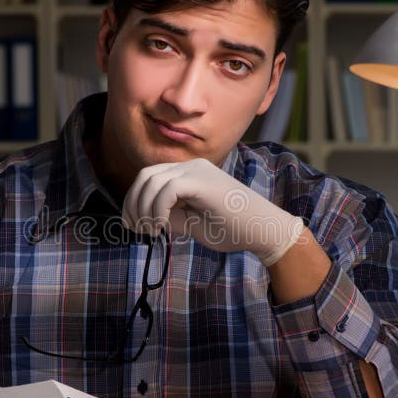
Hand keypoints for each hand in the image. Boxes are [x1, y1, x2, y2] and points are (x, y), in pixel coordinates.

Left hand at [123, 158, 304, 266]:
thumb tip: (144, 219)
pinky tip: (161, 228)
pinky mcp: (202, 181)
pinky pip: (167, 190)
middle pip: (145, 176)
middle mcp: (192, 166)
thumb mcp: (192, 224)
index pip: (150, 178)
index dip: (134, 201)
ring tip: (152, 232)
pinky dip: (157, 210)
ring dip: (143, 209)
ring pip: (152, 181)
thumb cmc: (233, 229)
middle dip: (133, 203)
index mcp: (189, 173)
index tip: (135, 226)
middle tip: (136, 229)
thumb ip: (170, 217)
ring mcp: (197, 170)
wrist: (264, 231)